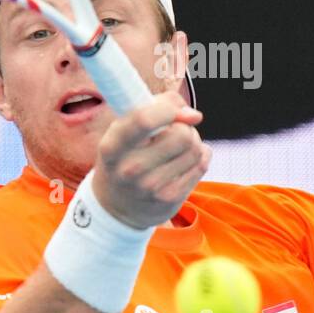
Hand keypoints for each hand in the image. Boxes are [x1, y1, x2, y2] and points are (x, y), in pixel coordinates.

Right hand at [92, 89, 210, 229]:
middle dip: (183, 126)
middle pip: (181, 134)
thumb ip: (156, 107)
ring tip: (177, 146)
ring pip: (195, 148)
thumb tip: (193, 115)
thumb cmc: (125, 155)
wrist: (117, 205)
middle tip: (173, 130)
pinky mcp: (170, 199)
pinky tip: (182, 160)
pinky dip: (198, 156)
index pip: (144, 120)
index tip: (173, 110)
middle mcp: (129, 170)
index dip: (167, 109)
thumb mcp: (125, 128)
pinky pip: (201, 164)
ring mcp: (151, 188)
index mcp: (112, 147)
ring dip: (192, 140)